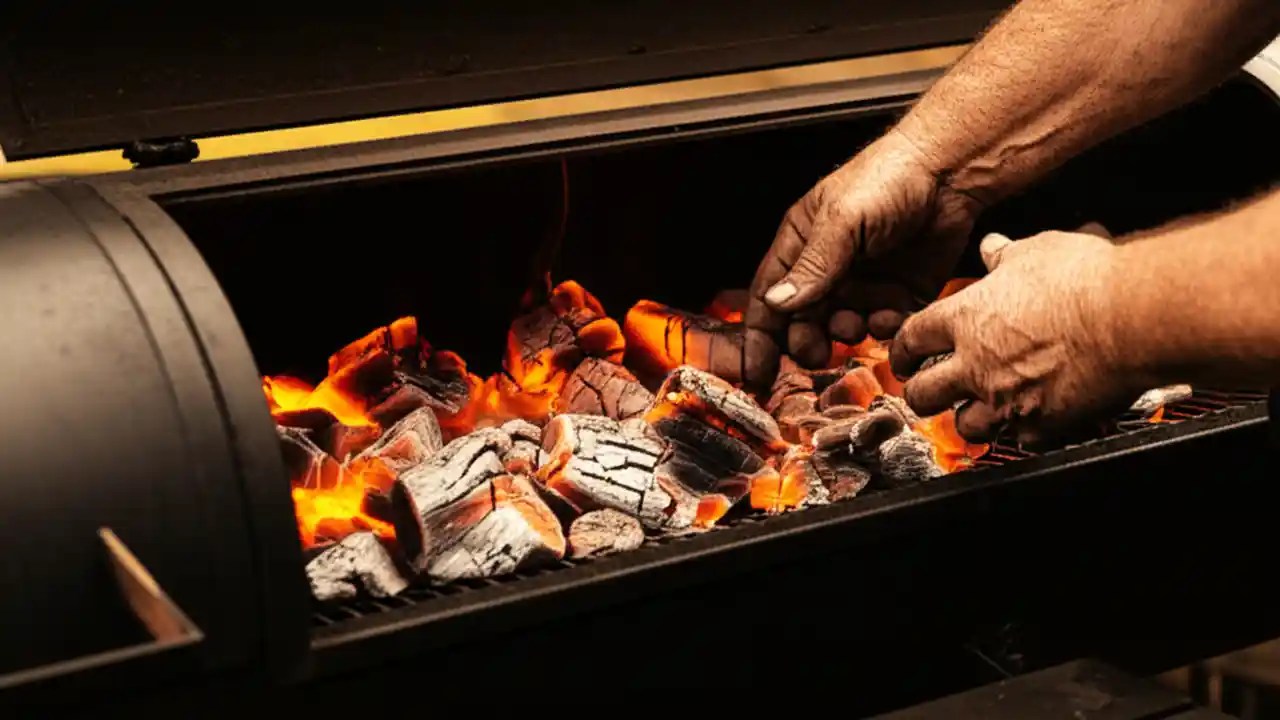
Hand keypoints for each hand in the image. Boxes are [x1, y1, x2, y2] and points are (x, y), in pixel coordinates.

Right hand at [744, 128, 978, 389]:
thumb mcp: (842, 220)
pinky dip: (883, 328)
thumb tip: (778, 304)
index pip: (769, 297)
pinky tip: (888, 315)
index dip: (759, 337)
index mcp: (801, 245)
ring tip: (853, 323)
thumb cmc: (888, 177)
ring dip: (845, 333)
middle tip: (814, 354)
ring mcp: (864, 284)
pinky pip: (883, 326)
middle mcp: (829, 269)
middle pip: (803, 321)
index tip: (756, 371)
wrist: (950, 173)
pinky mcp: (899, 295)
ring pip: (842, 328)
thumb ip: (812, 266)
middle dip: (805, 342)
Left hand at [889, 226, 1142, 446]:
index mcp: (966, 318)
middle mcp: (976, 363)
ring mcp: (1005, 398)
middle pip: (922, 393)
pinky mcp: (1040, 424)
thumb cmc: (1086, 280)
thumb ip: (1006, 254)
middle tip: (927, 393)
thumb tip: (993, 246)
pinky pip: (1020, 440)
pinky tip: (1033, 422)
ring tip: (978, 412)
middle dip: (920, 395)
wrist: (1129, 317)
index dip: (903, 350)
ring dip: (968, 420)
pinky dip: (1024, 434)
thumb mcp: (1037, 250)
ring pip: (963, 426)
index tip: (905, 357)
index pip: (910, 339)